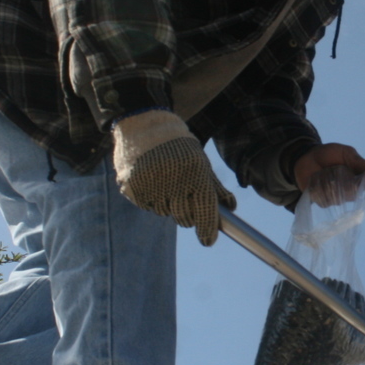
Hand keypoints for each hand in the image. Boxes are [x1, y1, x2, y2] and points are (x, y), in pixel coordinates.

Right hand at [112, 110, 235, 246]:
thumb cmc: (178, 145)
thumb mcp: (200, 161)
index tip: (208, 241)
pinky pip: (148, 206)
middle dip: (189, 215)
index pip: (204, 210)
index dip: (207, 229)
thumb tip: (230, 208)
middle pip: (185, 218)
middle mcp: (173, 180)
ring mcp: (151, 185)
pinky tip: (151, 180)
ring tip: (165, 181)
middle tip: (184, 199)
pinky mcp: (133, 188)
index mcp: (194, 172)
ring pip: (165, 213)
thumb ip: (215, 187)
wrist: (143, 124)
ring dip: (168, 204)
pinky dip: (151, 199)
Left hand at [292, 143, 364, 195]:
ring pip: (341, 198)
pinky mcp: (324, 201)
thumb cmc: (328, 154)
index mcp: (358, 177)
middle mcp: (350, 190)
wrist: (306, 158)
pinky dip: (321, 189)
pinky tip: (317, 180)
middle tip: (341, 170)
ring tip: (325, 171)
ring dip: (332, 184)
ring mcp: (337, 197)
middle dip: (349, 183)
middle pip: (355, 193)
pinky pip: (326, 201)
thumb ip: (358, 160)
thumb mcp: (344, 152)